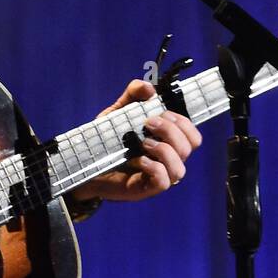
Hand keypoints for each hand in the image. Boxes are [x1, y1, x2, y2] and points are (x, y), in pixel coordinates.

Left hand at [72, 79, 201, 202]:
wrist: (85, 162)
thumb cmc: (107, 139)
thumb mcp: (118, 112)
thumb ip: (133, 95)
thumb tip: (149, 87)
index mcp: (168, 143)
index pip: (193, 136)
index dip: (183, 123)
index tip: (160, 112)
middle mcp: (167, 160)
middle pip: (190, 147)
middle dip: (171, 131)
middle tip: (148, 123)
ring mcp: (158, 176)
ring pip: (180, 168)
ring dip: (164, 150)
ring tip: (143, 143)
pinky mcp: (145, 189)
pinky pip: (163, 182)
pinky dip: (154, 168)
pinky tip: (138, 160)